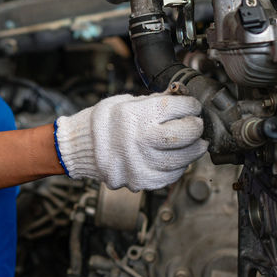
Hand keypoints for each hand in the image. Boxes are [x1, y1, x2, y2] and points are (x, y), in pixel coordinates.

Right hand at [54, 93, 206, 190]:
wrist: (79, 147)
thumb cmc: (102, 122)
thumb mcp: (124, 101)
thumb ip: (153, 101)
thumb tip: (179, 96)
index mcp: (135, 114)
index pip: (177, 107)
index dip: (191, 105)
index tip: (193, 106)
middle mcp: (139, 139)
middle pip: (184, 134)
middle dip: (197, 127)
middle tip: (197, 125)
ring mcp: (139, 162)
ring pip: (182, 159)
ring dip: (194, 150)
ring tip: (196, 143)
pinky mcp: (140, 180)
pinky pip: (170, 176)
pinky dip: (179, 167)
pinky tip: (178, 159)